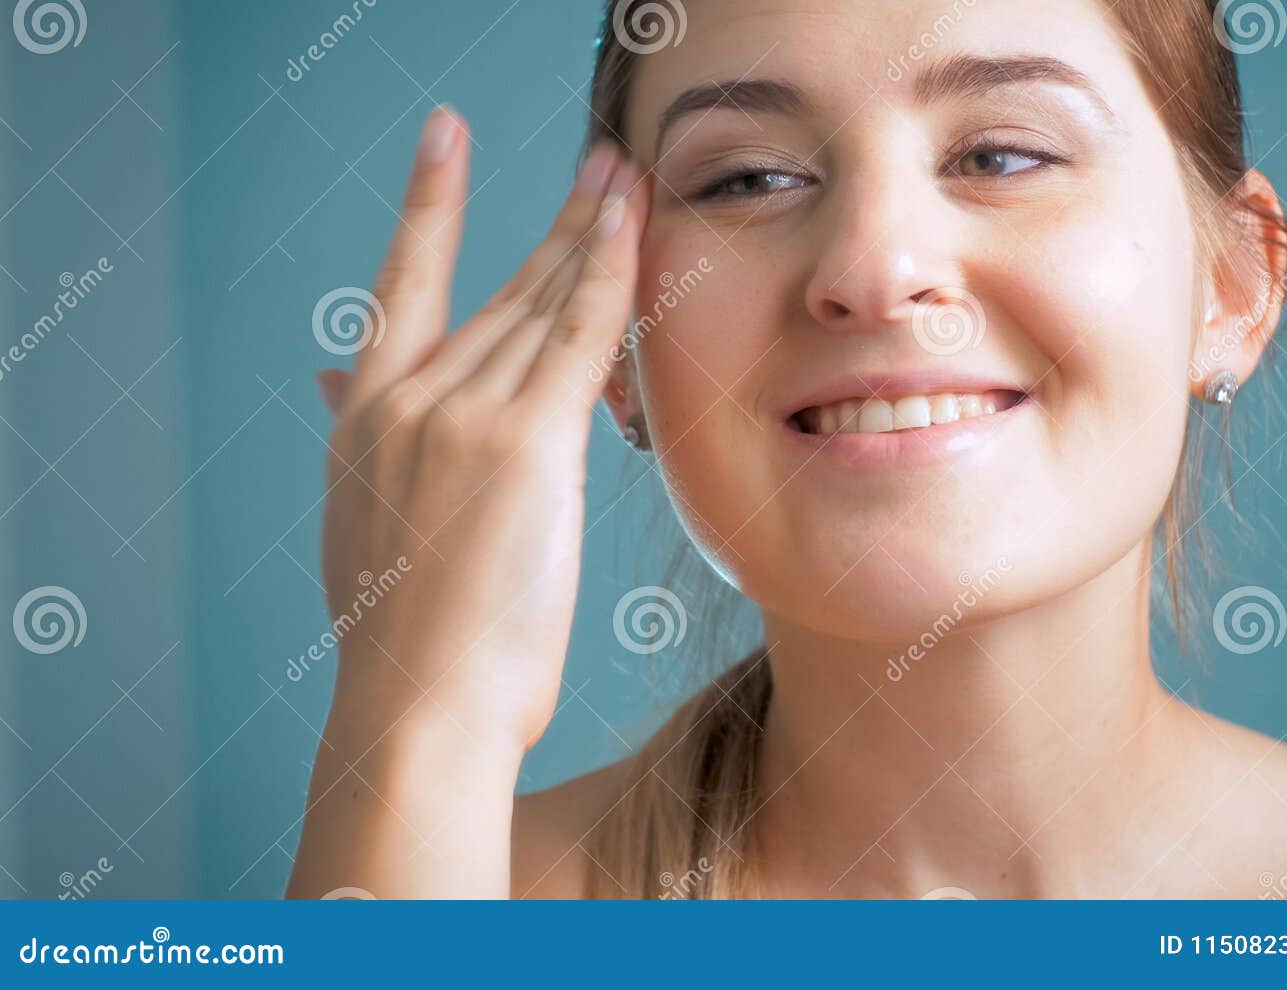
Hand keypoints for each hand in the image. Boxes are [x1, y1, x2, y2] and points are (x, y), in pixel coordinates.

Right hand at [316, 106, 646, 758]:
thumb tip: (332, 378)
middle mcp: (407, 399)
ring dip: (591, 235)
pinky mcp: (523, 444)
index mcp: (365, 418)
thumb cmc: (407, 645)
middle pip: (499, 292)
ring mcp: (462, 416)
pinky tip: (630, 226)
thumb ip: (359, 436)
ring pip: (543, 306)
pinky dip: (606, 276)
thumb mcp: (361, 526)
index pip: (401, 286)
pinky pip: (577, 338)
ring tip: (625, 178)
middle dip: (555, 222)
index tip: (446, 141)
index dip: (430, 206)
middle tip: (599, 163)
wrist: (419, 710)